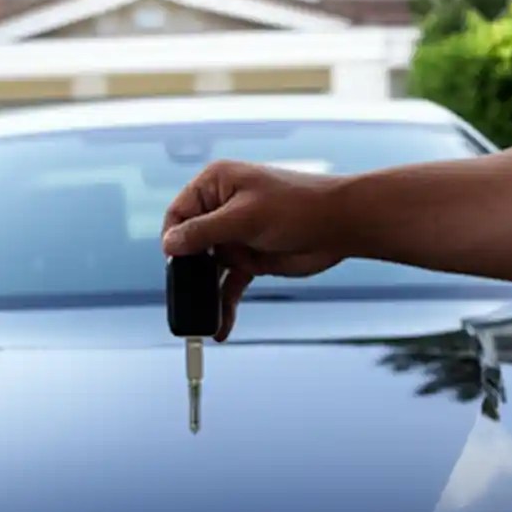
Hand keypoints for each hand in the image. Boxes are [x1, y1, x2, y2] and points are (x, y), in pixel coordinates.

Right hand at [162, 160, 347, 340]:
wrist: (343, 225)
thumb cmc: (298, 206)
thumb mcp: (244, 217)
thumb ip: (203, 231)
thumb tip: (169, 244)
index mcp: (216, 185)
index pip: (179, 213)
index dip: (174, 238)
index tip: (176, 263)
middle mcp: (222, 208)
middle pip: (190, 244)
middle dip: (187, 272)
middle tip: (184, 298)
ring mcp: (236, 236)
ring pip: (209, 269)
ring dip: (205, 294)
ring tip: (201, 319)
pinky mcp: (251, 259)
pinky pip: (229, 285)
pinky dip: (224, 305)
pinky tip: (221, 327)